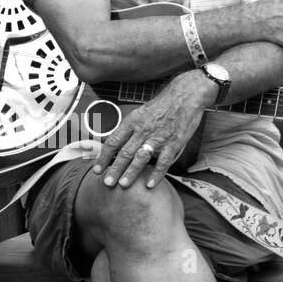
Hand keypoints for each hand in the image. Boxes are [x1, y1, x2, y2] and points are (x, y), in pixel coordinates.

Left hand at [92, 71, 213, 189]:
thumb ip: (131, 128)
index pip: (113, 141)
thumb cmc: (164, 105)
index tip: (97, 169)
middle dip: (114, 169)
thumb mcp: (142, 112)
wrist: (185, 96)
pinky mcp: (174, 143)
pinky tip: (150, 185)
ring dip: (131, 172)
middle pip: (124, 152)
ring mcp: (158, 137)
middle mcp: (143, 130)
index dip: (103, 156)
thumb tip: (118, 142)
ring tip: (123, 185)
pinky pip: (163, 162)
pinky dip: (156, 174)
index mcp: (133, 121)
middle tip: (107, 182)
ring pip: (141, 158)